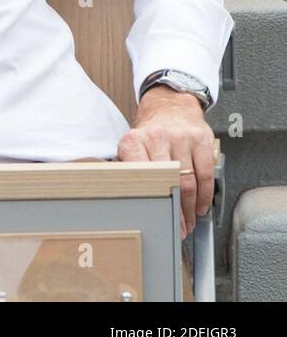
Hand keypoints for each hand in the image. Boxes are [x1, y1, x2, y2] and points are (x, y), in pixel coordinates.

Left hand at [117, 85, 214, 236]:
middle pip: (167, 183)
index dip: (151, 201)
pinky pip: (206, 174)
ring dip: (190, 207)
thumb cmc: (150, 133)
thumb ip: (131, 170)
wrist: (169, 107)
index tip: (156, 219)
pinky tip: (201, 206)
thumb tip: (131, 202)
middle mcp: (156, 137)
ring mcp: (180, 137)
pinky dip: (206, 195)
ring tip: (189, 221)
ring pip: (189, 181)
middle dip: (174, 211)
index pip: (140, 176)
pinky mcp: (201, 139)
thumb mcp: (132, 147)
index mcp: (133, 141)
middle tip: (177, 229)